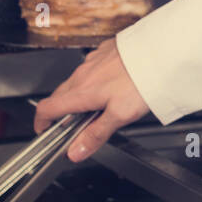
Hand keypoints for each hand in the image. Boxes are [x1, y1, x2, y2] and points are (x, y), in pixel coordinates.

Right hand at [33, 38, 149, 161]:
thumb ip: (95, 134)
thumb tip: (75, 151)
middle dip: (59, 111)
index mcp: (82, 91)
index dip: (41, 122)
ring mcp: (93, 60)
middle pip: (60, 95)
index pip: (47, 107)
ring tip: (93, 109)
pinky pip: (91, 68)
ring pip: (76, 81)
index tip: (44, 131)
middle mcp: (83, 73)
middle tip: (70, 126)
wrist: (160, 49)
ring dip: (76, 95)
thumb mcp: (119, 115)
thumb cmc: (142, 79)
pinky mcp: (106, 51)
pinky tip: (109, 86)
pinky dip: (92, 80)